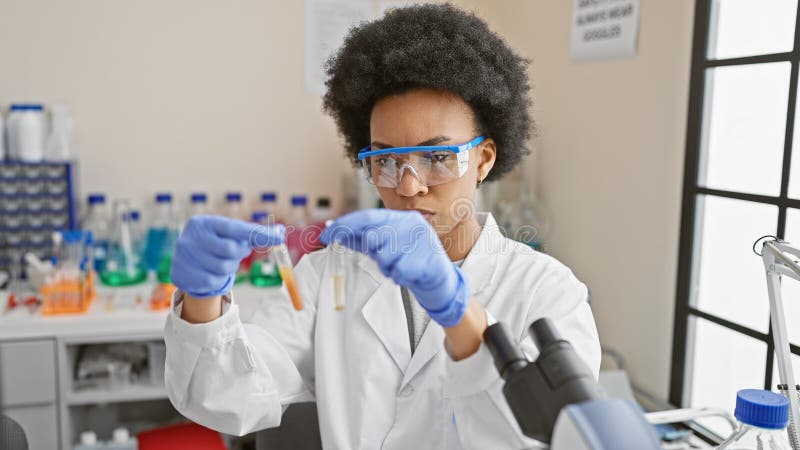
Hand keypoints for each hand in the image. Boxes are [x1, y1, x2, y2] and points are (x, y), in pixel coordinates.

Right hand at [171, 215, 284, 297]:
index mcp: (204, 222)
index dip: (257, 234)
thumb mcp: (232, 235)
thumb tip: (281, 232)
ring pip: (222, 268)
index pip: (234, 228)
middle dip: (238, 254)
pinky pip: (212, 281)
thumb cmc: (217, 243)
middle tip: (234, 253)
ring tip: (223, 262)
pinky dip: (218, 280)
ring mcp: (183, 255)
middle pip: (230, 250)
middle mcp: (190, 236)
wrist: (189, 261)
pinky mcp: (181, 273)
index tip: (279, 238)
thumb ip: (255, 233)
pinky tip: (213, 274)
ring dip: (229, 268)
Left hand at [320, 209, 469, 326]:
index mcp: (400, 217)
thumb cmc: (409, 260)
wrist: (440, 280)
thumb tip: (333, 230)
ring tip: (401, 266)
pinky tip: (409, 274)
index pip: (366, 217)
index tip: (324, 235)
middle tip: (387, 258)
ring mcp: (422, 240)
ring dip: (388, 267)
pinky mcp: (428, 259)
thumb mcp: (385, 246)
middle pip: (373, 237)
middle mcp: (412, 223)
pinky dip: (399, 277)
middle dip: (375, 253)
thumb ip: (361, 238)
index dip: (343, 225)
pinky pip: (398, 271)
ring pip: (384, 256)